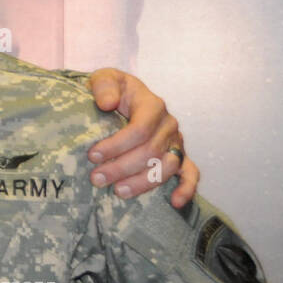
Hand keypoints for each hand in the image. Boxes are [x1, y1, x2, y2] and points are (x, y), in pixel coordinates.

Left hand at [86, 68, 199, 207]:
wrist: (121, 96)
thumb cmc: (111, 90)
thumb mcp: (104, 79)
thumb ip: (104, 86)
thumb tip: (108, 103)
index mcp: (153, 105)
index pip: (140, 129)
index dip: (117, 145)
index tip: (92, 156)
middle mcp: (168, 124)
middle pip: (150, 151)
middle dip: (121, 167)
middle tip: (96, 179)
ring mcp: (176, 142)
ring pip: (167, 166)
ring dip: (143, 182)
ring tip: (118, 192)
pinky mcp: (179, 156)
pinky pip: (190, 173)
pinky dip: (186, 188)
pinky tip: (175, 203)